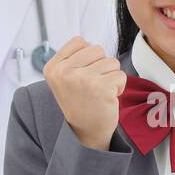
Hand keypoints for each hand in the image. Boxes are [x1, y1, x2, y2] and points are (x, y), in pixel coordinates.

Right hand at [42, 36, 126, 150]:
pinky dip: (119, 87)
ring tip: (100, 92)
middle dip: (101, 66)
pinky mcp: (100, 87)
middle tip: (93, 86)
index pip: (79, 41)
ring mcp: (82, 79)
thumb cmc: (80, 102)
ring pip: (111, 61)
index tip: (82, 76)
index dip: (87, 57)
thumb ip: (73, 59)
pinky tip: (108, 98)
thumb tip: (88, 43)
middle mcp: (64, 72)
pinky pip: (121, 75)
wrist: (86, 132)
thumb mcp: (64, 78)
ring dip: (111, 77)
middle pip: (97, 49)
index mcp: (53, 67)